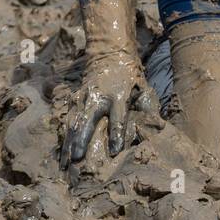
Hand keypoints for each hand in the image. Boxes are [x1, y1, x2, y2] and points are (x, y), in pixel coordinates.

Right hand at [60, 51, 153, 168]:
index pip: (118, 117)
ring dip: (69, 143)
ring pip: (74, 122)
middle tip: (78, 159)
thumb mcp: (142, 89)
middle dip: (82, 140)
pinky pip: (67, 121)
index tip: (115, 153)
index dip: (117, 135)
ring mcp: (84, 96)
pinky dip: (64, 139)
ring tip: (65, 164)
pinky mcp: (74, 99)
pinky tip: (62, 156)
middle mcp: (98, 95)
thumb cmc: (130, 79)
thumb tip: (158, 129)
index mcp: (119, 95)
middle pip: (88, 119)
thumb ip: (147, 108)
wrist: (110, 56)